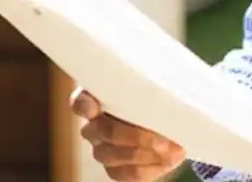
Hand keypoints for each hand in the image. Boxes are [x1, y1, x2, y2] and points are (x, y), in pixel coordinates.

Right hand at [71, 87, 185, 181]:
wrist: (171, 129)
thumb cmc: (160, 101)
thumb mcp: (155, 87)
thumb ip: (150, 84)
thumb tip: (168, 80)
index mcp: (98, 101)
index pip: (80, 102)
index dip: (85, 106)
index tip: (95, 107)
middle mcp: (95, 127)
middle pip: (104, 132)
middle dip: (136, 136)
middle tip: (162, 137)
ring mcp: (103, 151)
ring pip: (114, 155)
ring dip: (145, 153)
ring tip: (171, 149)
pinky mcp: (116, 171)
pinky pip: (127, 173)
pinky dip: (150, 167)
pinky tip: (167, 160)